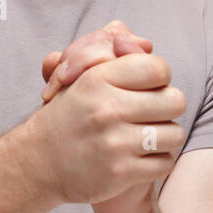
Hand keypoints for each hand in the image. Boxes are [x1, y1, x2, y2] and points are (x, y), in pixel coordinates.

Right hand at [29, 22, 185, 211]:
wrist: (37, 162)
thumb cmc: (68, 114)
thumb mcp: (81, 75)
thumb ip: (111, 52)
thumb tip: (138, 39)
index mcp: (98, 78)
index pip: (158, 68)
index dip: (160, 78)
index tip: (149, 88)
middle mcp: (107, 108)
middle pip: (174, 100)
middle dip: (167, 108)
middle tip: (152, 114)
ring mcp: (114, 143)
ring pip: (174, 134)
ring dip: (165, 137)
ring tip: (147, 137)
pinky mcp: (120, 173)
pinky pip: (165, 162)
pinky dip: (158, 161)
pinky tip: (142, 157)